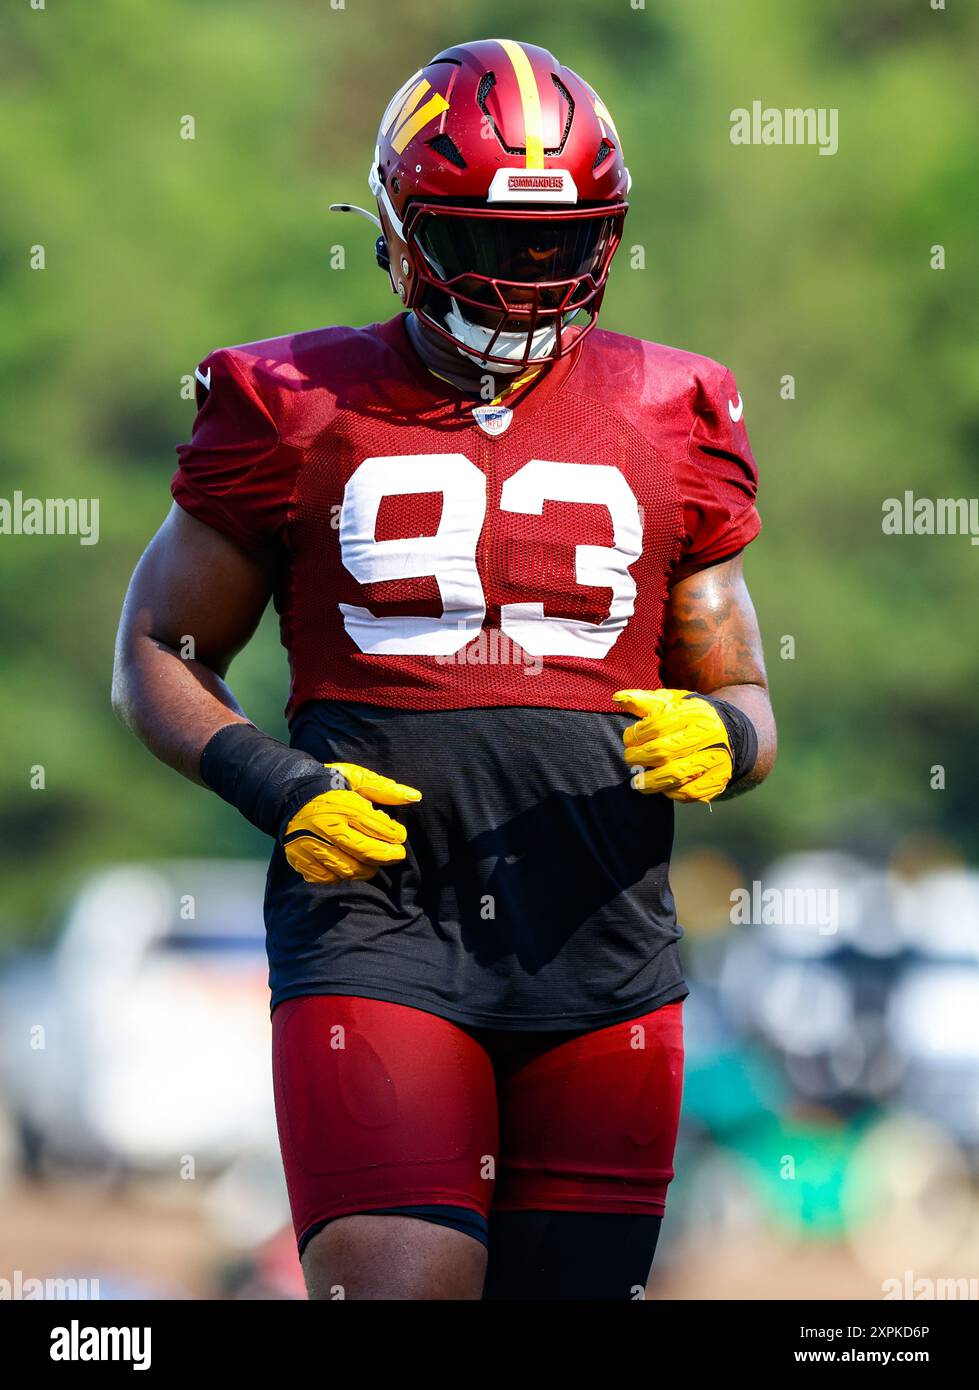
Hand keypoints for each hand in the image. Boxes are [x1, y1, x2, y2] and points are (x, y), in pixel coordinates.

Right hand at [283, 762, 421, 883]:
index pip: (378, 827)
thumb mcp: (357, 778)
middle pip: (366, 852)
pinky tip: (349, 865)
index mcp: (342, 806)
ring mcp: (310, 845)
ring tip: (374, 863)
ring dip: (367, 869)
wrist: (288, 793)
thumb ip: (385, 788)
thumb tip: (415, 796)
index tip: (400, 835)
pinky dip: (341, 875)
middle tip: (396, 855)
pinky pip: (327, 877)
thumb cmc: (329, 785)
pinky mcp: (299, 859)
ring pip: (348, 869)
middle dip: (387, 856)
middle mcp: (325, 827)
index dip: (395, 835)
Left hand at [612, 688, 732, 802]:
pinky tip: (662, 787)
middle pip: (663, 751)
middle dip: (638, 757)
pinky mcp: (717, 780)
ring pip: (675, 775)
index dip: (636, 735)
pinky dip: (670, 792)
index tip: (628, 739)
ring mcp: (714, 759)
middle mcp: (706, 736)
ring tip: (637, 782)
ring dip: (650, 781)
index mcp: (693, 714)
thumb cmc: (692, 717)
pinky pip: (688, 792)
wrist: (732, 734)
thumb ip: (644, 700)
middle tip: (629, 759)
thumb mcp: (672, 702)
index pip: (656, 726)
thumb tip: (616, 698)